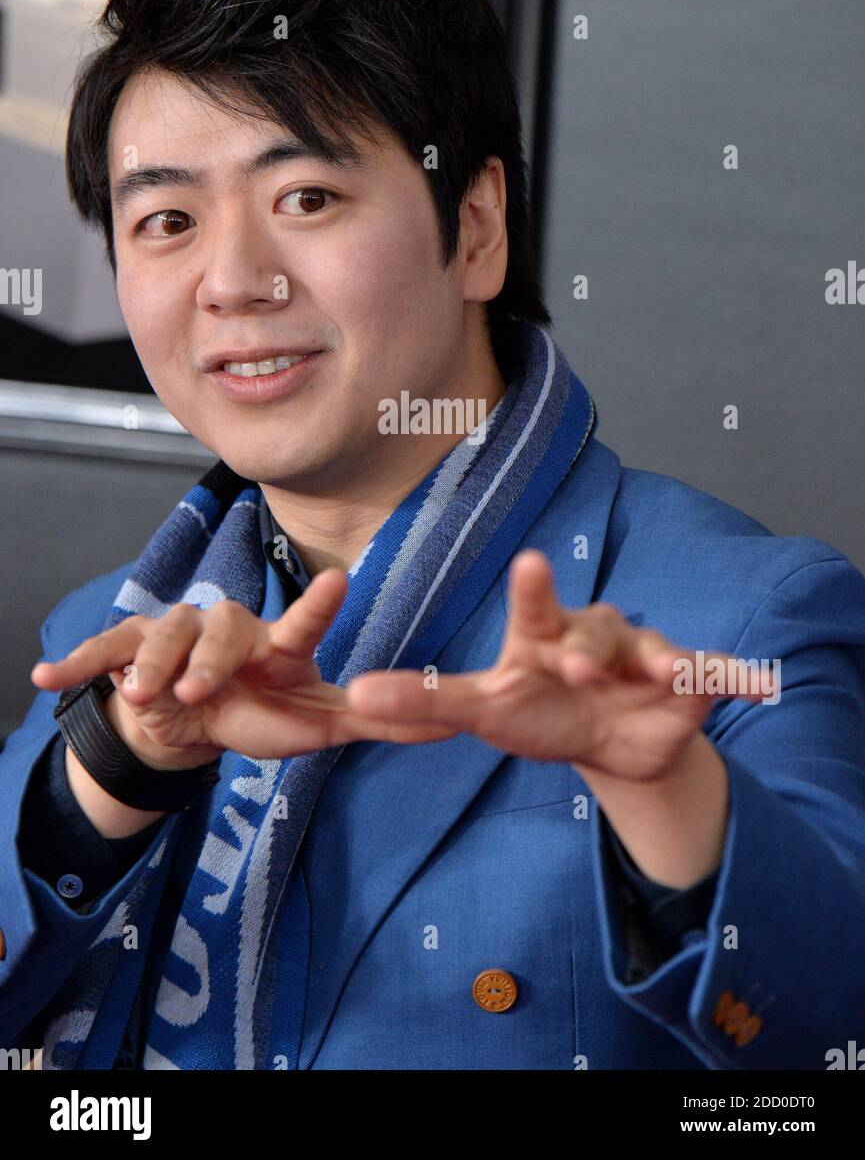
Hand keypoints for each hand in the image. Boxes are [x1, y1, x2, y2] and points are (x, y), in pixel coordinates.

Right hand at [31, 570, 458, 767]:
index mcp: (276, 645)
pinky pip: (103, 652)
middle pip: (218, 629)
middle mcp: (227, 628)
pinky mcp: (129, 651)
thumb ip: (373, 725)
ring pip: (161, 636)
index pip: (300, 623)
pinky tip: (46, 677)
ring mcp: (175, 635)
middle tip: (198, 690)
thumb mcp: (315, 728)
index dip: (320, 605)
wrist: (193, 722)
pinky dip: (79, 664)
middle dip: (207, 658)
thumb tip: (450, 727)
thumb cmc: (262, 713)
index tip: (342, 582)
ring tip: (143, 693)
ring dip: (151, 664)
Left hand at [344, 549, 767, 782]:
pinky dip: (733, 678)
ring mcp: (642, 659)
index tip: (532, 564)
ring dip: (657, 661)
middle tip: (575, 661)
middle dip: (589, 640)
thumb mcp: (482, 712)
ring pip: (651, 651)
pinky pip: (711, 677)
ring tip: (665, 674)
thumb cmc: (536, 713)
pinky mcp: (685, 684)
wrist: (607, 743)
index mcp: (543, 638)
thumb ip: (424, 702)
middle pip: (594, 630)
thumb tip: (354, 701)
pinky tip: (755, 686)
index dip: (535, 589)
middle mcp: (594, 638)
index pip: (535, 610)